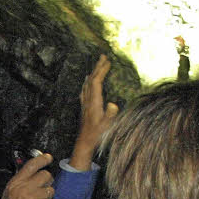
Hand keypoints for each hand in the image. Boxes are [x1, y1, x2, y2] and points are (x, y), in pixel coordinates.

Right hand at [0, 153, 55, 198]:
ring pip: (51, 191)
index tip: (48, 157)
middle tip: (43, 190)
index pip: (31, 165)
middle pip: (46, 176)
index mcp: (15, 183)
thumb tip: (34, 174)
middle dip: (48, 182)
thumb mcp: (9, 195)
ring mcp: (33, 197)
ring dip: (47, 198)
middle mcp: (25, 188)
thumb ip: (21, 183)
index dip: (42, 159)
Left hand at [69, 54, 118, 170]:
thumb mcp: (107, 126)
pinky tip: (87, 82)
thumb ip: (110, 115)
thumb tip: (113, 104)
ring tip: (97, 64)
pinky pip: (85, 91)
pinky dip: (87, 83)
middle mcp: (88, 101)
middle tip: (103, 56)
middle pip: (91, 80)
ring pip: (87, 84)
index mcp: (94, 103)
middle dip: (97, 67)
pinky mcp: (84, 107)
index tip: (107, 62)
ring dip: (93, 73)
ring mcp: (85, 104)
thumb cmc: (97, 135)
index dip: (101, 71)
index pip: (96, 83)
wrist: (84, 142)